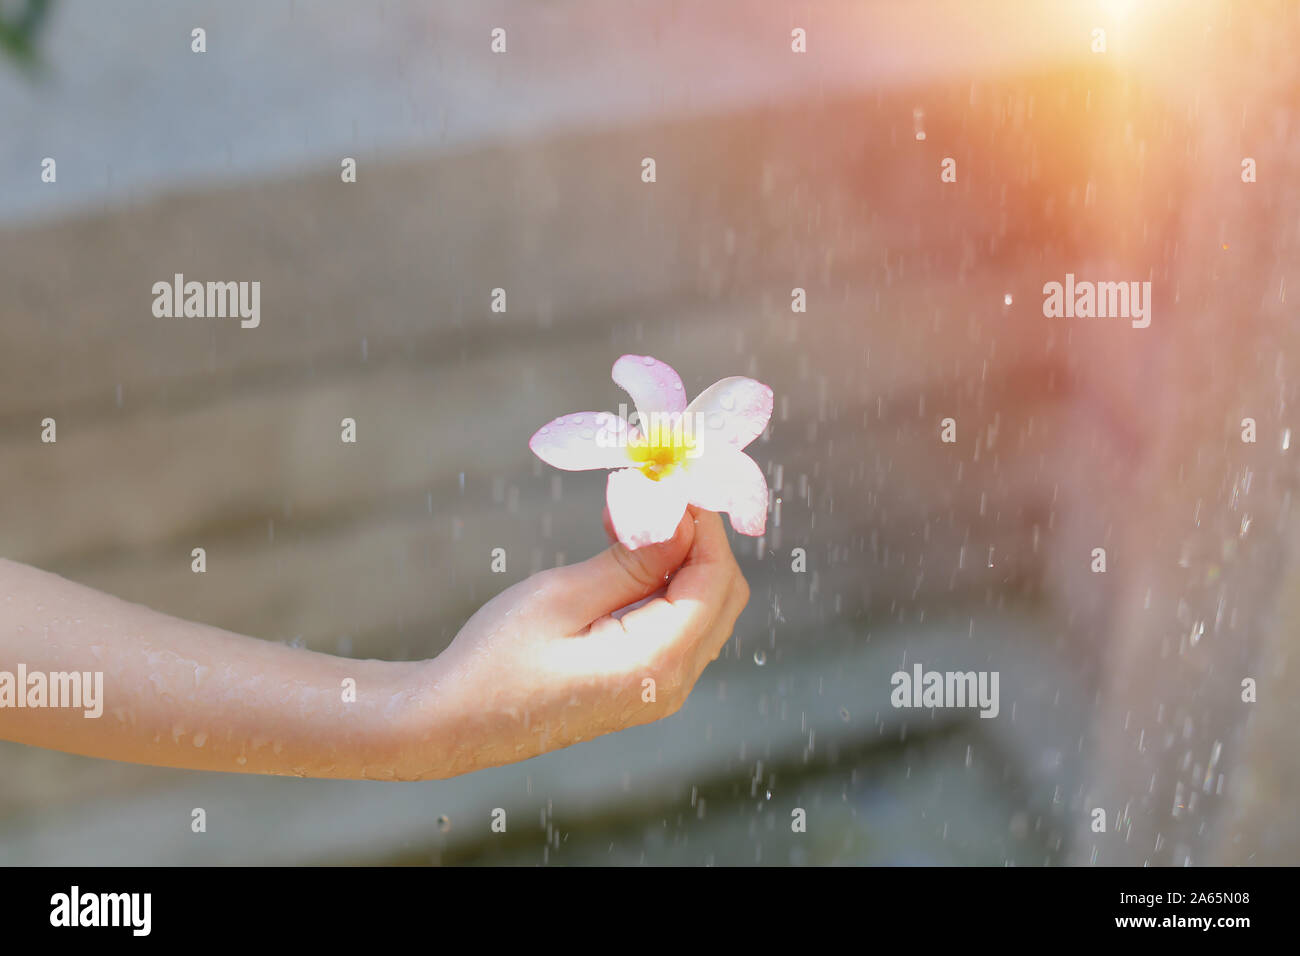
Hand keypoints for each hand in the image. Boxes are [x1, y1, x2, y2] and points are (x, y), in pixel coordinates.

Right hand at [406, 506, 749, 777]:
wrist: (452, 723)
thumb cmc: (494, 660)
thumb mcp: (562, 596)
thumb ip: (633, 561)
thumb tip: (684, 520)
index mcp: (656, 663)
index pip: (715, 579)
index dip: (704, 522)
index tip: (677, 478)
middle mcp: (671, 684)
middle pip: (722, 594)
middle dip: (699, 537)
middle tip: (655, 491)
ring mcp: (660, 691)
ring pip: (704, 609)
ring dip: (680, 558)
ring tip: (629, 517)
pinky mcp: (643, 686)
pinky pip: (678, 626)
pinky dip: (665, 584)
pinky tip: (626, 554)